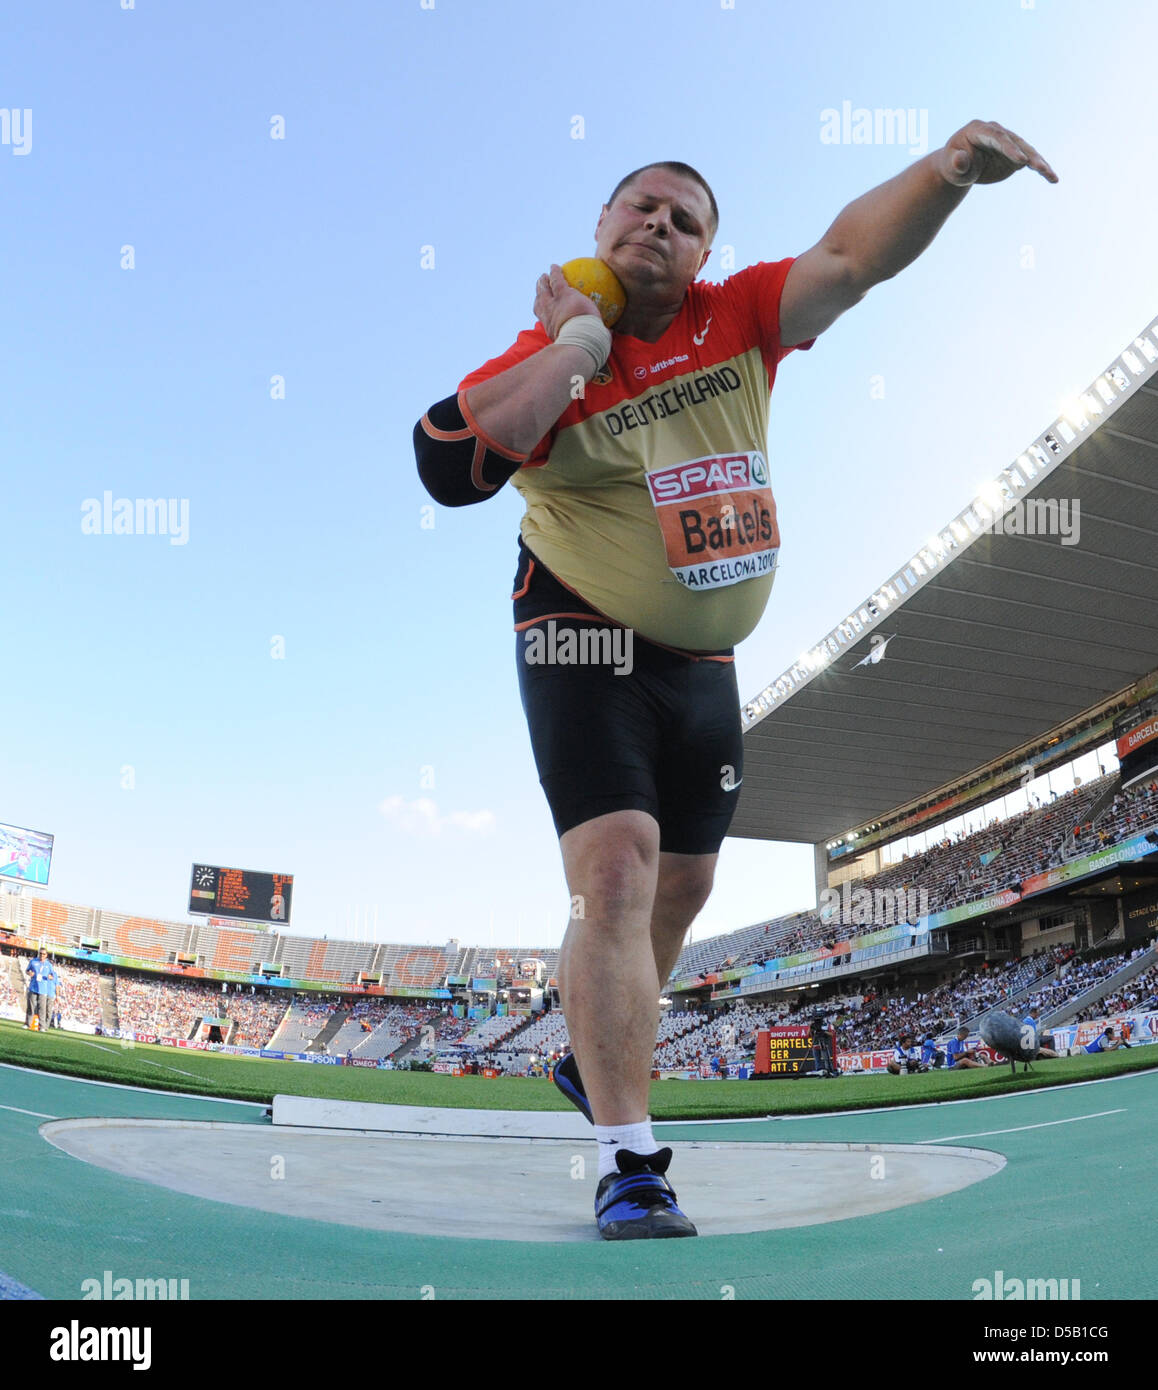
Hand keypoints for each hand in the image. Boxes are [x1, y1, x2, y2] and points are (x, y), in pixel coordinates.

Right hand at [533, 264, 601, 339]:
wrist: (581, 340)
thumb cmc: (588, 345)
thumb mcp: (589, 342)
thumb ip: (596, 335)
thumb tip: (608, 336)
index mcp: (553, 330)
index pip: (545, 321)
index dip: (543, 313)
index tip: (545, 309)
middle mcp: (549, 318)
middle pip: (539, 304)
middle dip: (539, 296)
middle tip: (541, 289)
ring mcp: (553, 305)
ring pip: (542, 291)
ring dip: (541, 283)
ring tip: (544, 276)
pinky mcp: (562, 295)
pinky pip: (556, 279)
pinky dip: (554, 272)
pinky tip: (555, 266)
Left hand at [938, 119, 1057, 187]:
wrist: (958, 167)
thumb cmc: (953, 165)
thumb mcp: (951, 166)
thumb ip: (956, 163)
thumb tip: (961, 162)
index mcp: (979, 130)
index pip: (997, 137)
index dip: (1009, 149)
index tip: (1021, 161)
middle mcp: (997, 133)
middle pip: (1016, 143)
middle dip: (1029, 156)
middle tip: (1040, 168)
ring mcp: (1008, 143)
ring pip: (1027, 151)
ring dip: (1040, 163)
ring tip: (1052, 177)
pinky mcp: (1014, 155)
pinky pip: (1030, 161)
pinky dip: (1041, 169)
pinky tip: (1052, 179)